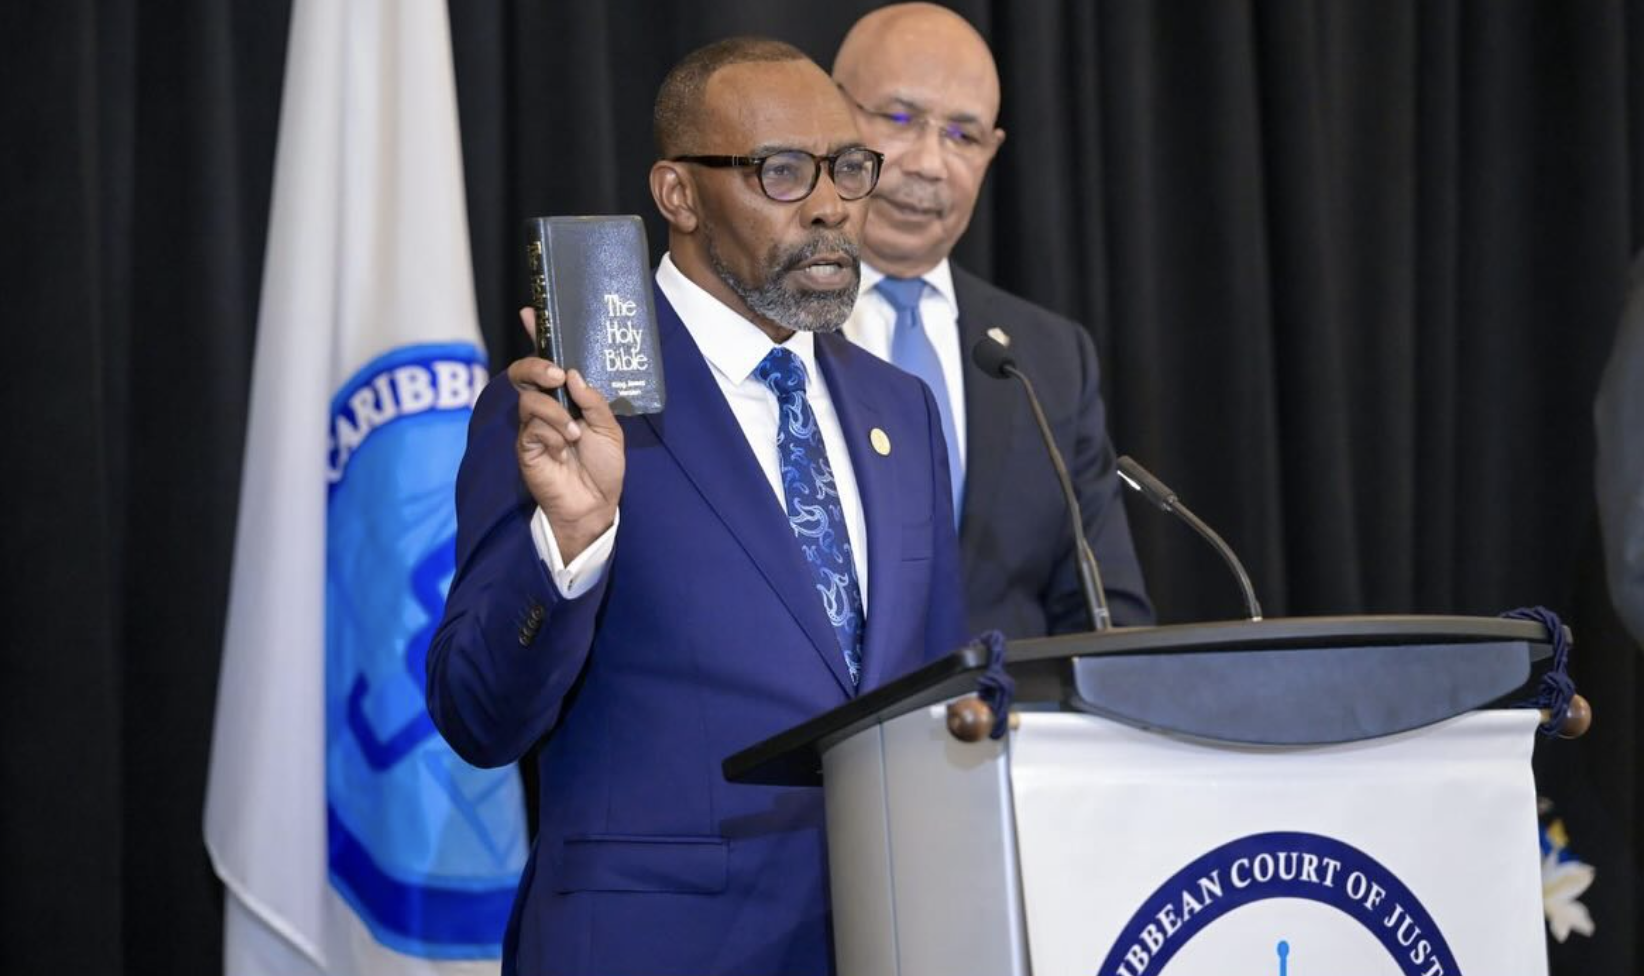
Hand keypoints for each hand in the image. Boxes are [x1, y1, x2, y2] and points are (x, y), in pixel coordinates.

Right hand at [509, 311, 623, 560]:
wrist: (595, 504)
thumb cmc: (603, 466)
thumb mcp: (610, 429)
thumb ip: (593, 401)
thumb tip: (573, 375)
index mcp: (567, 398)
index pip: (548, 361)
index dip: (538, 336)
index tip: (531, 312)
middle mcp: (546, 406)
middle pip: (524, 372)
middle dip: (537, 365)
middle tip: (556, 374)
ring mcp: (532, 426)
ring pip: (530, 399)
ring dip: (554, 413)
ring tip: (574, 434)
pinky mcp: (525, 446)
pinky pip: (531, 427)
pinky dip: (551, 435)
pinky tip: (563, 450)